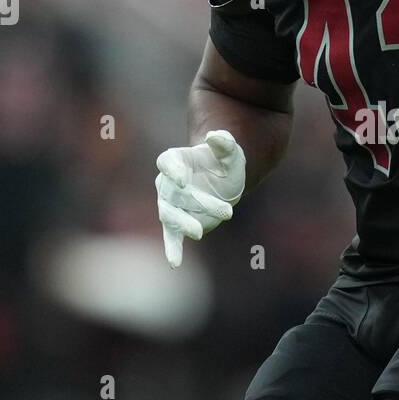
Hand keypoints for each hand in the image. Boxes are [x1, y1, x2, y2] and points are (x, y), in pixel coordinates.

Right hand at [155, 129, 245, 268]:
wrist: (224, 181)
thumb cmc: (224, 162)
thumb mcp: (231, 151)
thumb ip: (224, 143)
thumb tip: (216, 137)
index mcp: (176, 160)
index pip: (167, 162)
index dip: (172, 170)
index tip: (183, 179)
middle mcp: (168, 182)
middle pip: (174, 192)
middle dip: (195, 201)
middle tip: (225, 211)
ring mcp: (170, 203)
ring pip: (170, 214)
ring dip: (183, 223)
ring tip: (198, 232)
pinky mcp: (178, 222)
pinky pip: (171, 236)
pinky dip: (172, 248)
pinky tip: (174, 263)